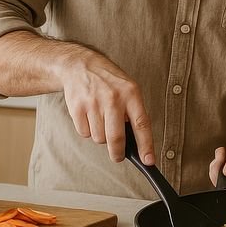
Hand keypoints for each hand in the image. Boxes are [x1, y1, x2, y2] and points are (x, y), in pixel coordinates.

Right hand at [57, 48, 153, 165]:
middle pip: (116, 138)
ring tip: (101, 120)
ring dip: (101, 136)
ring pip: (99, 138)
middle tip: (118, 156)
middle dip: (117, 153)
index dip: (146, 145)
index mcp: (131, 93)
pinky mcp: (77, 107)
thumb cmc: (109, 81)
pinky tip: (89, 116)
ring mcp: (93, 103)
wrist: (80, 65)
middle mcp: (113, 98)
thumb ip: (133, 112)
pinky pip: (84, 133)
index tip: (149, 161)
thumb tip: (135, 143)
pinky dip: (87, 130)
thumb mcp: (128, 89)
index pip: (141, 124)